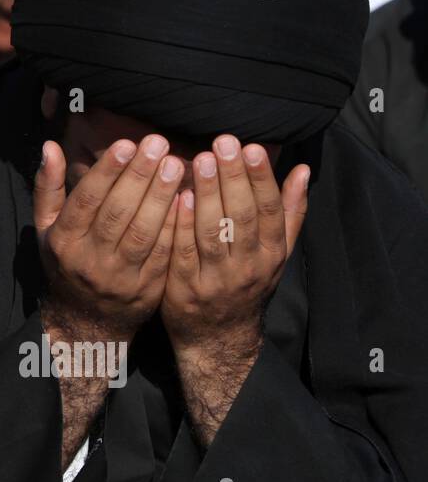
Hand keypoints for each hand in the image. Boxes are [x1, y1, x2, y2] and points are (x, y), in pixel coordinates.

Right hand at [35, 135, 184, 343]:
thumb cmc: (66, 263)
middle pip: (117, 212)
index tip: (126, 143)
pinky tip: (189, 199)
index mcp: (63, 241)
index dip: (106, 171)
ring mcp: (119, 278)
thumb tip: (50, 147)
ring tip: (176, 164)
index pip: (86, 200)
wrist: (85, 322)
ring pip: (143, 232)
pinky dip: (175, 225)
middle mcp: (89, 260)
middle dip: (140, 175)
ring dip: (162, 196)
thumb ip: (48, 187)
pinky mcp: (147, 290)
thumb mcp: (46, 228)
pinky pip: (164, 253)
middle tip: (159, 144)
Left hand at [162, 135, 308, 358]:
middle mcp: (248, 266)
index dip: (262, 178)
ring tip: (199, 160)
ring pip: (213, 232)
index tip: (252, 147)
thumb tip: (302, 170)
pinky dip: (182, 225)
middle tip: (222, 143)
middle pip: (242, 216)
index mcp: (271, 254)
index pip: (268, 210)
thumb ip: (288, 213)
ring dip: (208, 194)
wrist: (219, 339)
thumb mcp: (276, 254)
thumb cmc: (247, 285)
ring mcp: (217, 279)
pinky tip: (178, 198)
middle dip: (233, 177)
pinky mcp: (186, 288)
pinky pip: (185, 253)